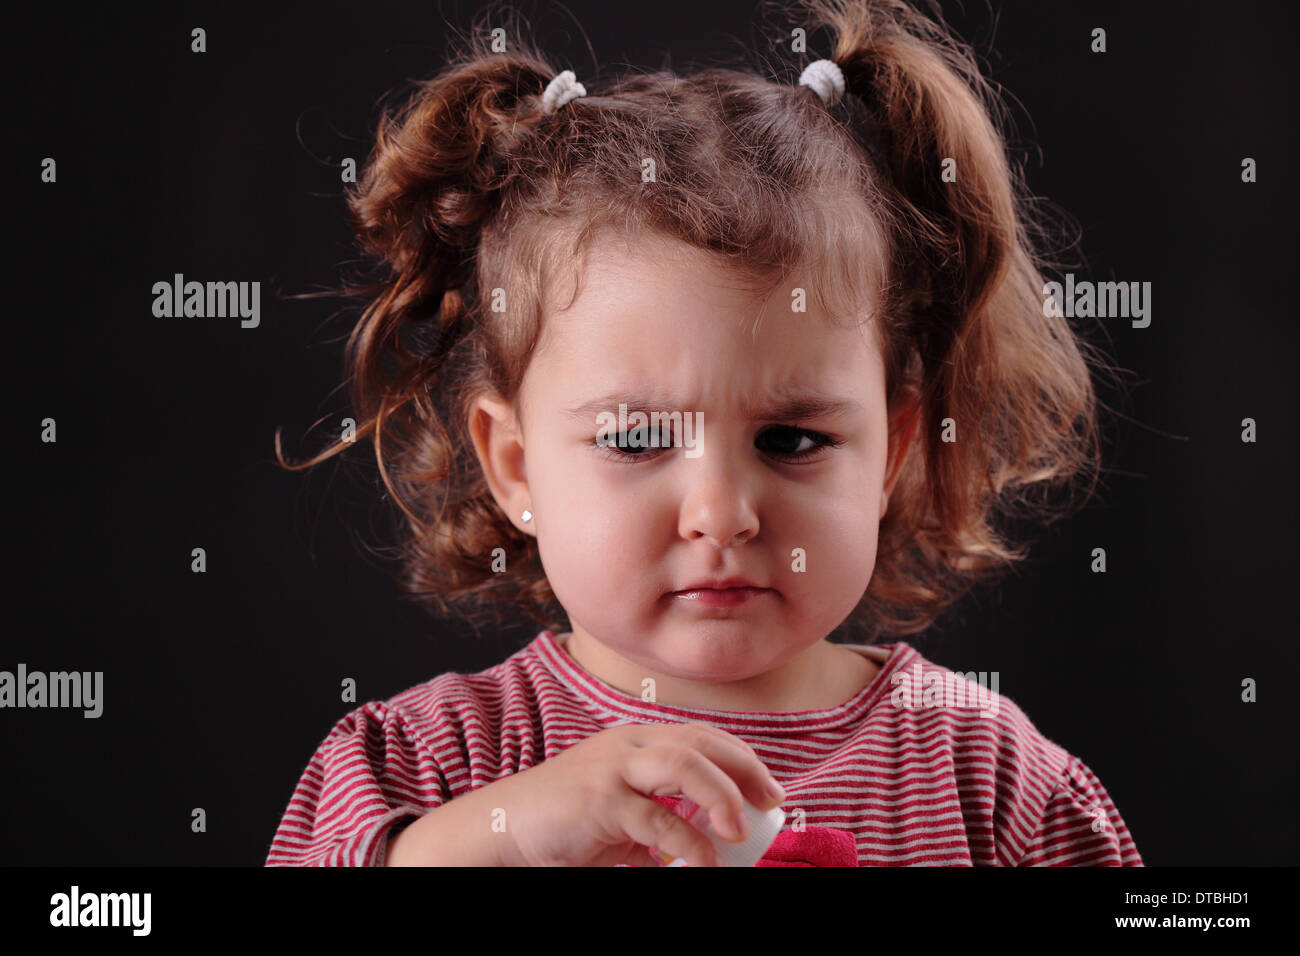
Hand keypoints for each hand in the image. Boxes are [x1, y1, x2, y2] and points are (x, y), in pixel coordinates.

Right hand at [495, 721, 784, 865]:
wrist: (501, 831)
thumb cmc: (562, 826)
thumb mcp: (621, 822)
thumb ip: (662, 826)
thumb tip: (708, 850)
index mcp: (636, 742)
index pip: (701, 737)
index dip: (741, 759)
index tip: (770, 791)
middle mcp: (628, 745)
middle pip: (700, 741)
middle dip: (743, 770)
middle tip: (771, 803)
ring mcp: (613, 768)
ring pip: (684, 763)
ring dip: (722, 794)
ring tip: (741, 830)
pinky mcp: (600, 800)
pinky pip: (657, 819)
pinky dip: (688, 844)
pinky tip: (704, 863)